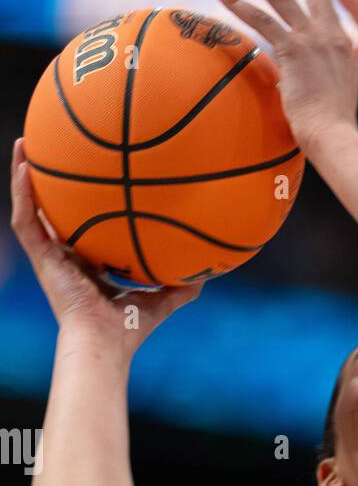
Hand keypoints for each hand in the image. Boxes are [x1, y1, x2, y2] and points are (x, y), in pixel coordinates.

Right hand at [10, 139, 202, 352]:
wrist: (104, 342)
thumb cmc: (129, 330)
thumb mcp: (161, 301)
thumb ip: (181, 287)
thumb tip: (207, 274)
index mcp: (89, 265)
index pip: (83, 229)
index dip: (83, 207)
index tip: (89, 181)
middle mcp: (66, 258)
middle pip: (54, 212)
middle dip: (50, 183)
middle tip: (51, 150)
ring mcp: (50, 257)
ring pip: (31, 208)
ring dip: (25, 176)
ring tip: (24, 143)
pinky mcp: (40, 258)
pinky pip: (25, 218)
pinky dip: (21, 190)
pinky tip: (24, 162)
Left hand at [212, 0, 357, 155]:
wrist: (336, 138)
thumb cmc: (334, 128)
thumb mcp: (336, 96)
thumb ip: (323, 78)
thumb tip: (296, 80)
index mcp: (344, 45)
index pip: (330, 3)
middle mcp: (331, 35)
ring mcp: (313, 40)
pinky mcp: (293, 50)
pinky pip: (260, 19)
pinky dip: (237, 4)